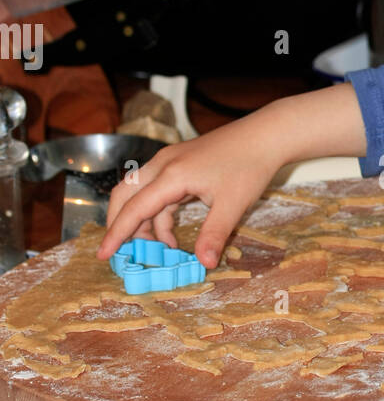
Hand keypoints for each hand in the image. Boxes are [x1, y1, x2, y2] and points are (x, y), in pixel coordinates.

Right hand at [96, 115, 282, 267]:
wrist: (263, 135)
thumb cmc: (249, 166)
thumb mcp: (233, 205)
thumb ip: (214, 235)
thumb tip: (204, 265)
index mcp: (171, 176)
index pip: (134, 209)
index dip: (117, 234)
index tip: (103, 255)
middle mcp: (162, 166)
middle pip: (125, 195)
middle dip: (119, 225)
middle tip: (121, 253)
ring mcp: (169, 162)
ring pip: (141, 194)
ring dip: (143, 222)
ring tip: (156, 251)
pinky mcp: (179, 164)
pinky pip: (158, 191)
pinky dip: (158, 214)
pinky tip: (171, 236)